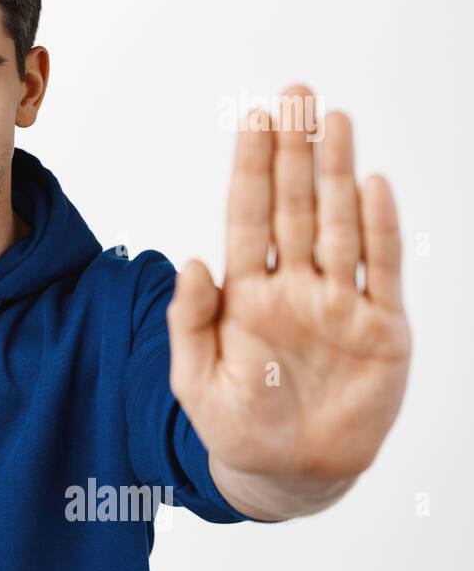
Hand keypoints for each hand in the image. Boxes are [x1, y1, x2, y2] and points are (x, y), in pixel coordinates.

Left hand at [167, 84, 411, 482]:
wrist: (291, 475)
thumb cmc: (235, 429)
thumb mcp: (196, 382)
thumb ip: (190, 323)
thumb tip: (190, 263)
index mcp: (246, 296)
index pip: (248, 218)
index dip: (253, 169)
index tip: (253, 120)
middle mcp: (294, 288)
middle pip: (296, 207)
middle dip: (296, 151)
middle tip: (297, 95)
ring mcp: (339, 304)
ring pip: (339, 225)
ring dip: (338, 173)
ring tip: (335, 120)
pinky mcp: (380, 329)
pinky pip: (380, 270)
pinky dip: (379, 230)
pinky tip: (373, 185)